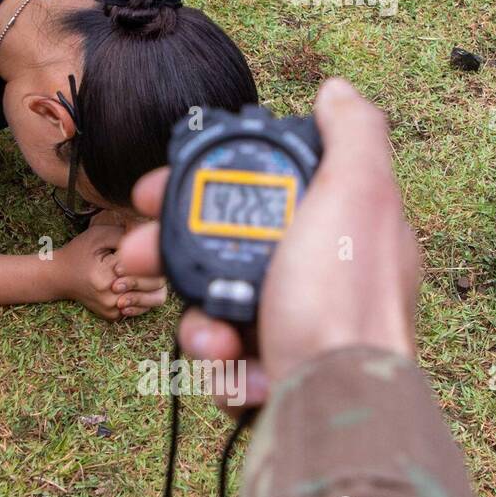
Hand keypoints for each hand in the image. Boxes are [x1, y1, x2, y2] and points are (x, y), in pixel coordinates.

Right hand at [52, 220, 166, 320]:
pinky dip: (143, 296)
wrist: (59, 277)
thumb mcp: (98, 235)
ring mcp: (112, 309)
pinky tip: (134, 285)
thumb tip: (150, 235)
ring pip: (153, 300)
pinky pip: (142, 308)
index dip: (147, 255)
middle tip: (146, 260)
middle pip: (155, 285)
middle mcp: (110, 297)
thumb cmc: (79, 252)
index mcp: (106, 275)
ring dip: (154, 285)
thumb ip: (125, 234)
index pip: (146, 266)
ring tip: (145, 273)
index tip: (137, 250)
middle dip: (156, 269)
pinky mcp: (113, 316)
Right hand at [117, 78, 419, 410]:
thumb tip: (336, 89)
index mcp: (335, 229)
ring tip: (208, 336)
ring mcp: (290, 328)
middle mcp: (315, 278)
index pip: (256, 191)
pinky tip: (230, 366)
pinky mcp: (268, 375)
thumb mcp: (358, 195)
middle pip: (222, 249)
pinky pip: (222, 361)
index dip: (202, 183)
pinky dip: (217, 365)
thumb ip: (351, 133)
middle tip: (137, 254)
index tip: (159, 186)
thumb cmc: (347, 302)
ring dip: (197, 319)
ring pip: (214, 306)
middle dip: (171, 253)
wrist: (339, 407)